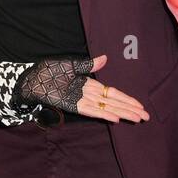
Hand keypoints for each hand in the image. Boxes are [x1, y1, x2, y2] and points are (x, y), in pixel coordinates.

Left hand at [17, 54, 149, 123]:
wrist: (31, 78)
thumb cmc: (48, 71)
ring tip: (137, 118)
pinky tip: (115, 118)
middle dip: (130, 109)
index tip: (140, 105)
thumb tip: (105, 58)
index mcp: (88, 84)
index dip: (127, 99)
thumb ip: (88, 64)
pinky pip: (91, 110)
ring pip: (106, 108)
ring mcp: (81, 101)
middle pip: (113, 103)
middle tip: (146, 117)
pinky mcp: (72, 105)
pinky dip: (103, 113)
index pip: (112, 93)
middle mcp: (88, 95)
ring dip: (122, 113)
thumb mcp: (70, 64)